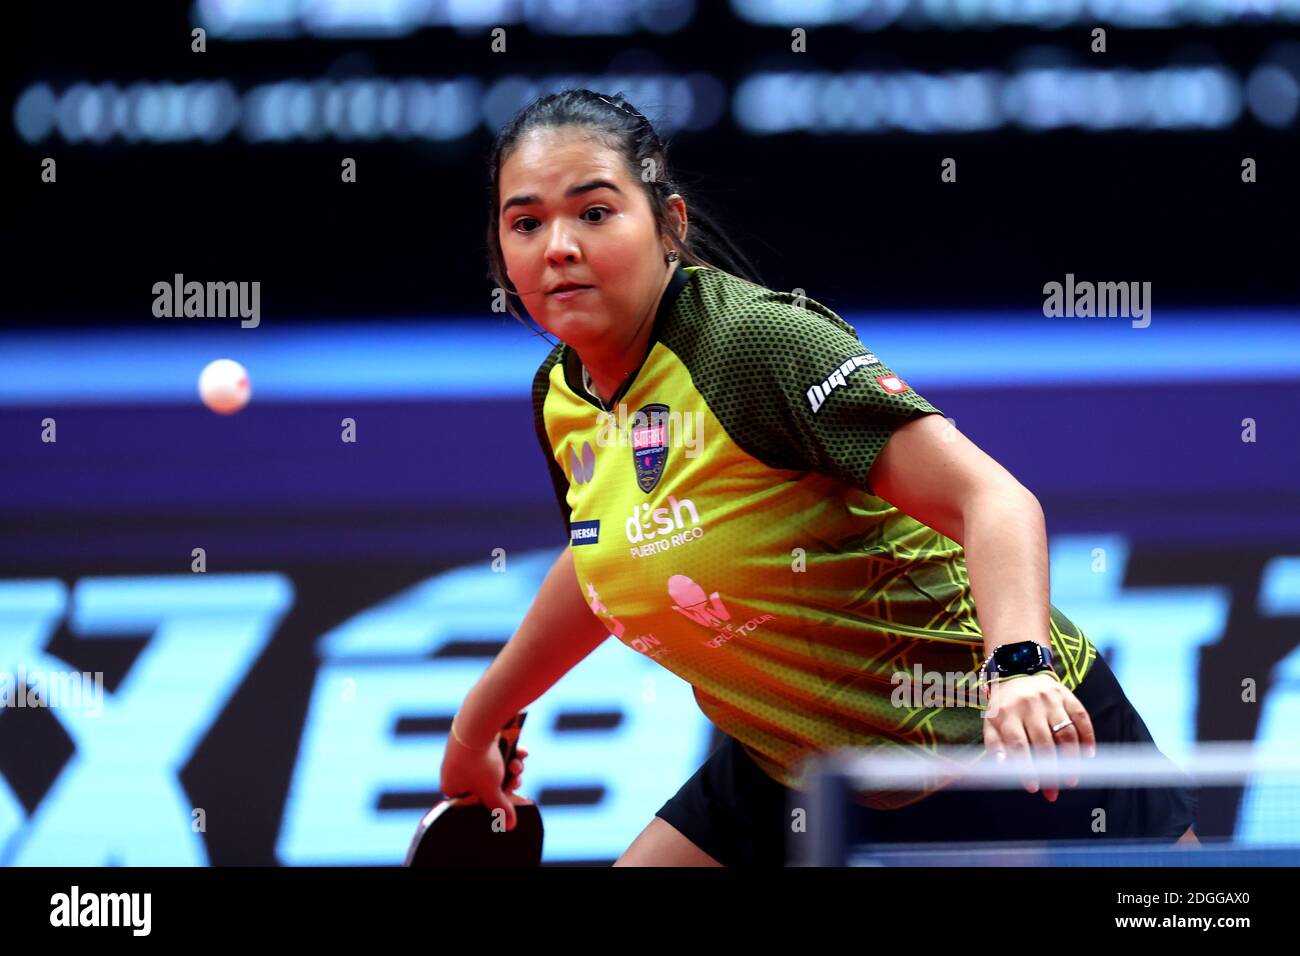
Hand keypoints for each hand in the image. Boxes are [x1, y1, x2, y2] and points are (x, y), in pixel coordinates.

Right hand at [439, 733, 530, 830]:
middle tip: (516, 779)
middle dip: (506, 781)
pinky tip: (521, 751)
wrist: (478, 725)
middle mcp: (455, 769)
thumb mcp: (492, 790)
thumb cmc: (478, 762)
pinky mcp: (477, 736)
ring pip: (494, 765)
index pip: (472, 800)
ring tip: (518, 763)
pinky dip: (510, 750)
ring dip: (510, 766)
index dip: (491, 799)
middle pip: (487, 782)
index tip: (505, 798)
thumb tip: (510, 826)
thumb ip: (501, 808)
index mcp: (451, 786)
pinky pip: (496, 749)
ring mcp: (465, 751)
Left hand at [982, 672, 1095, 801]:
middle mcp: (1030, 705)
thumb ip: (995, 745)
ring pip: (1066, 733)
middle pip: (1044, 742)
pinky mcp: (1068, 696)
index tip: (1034, 787)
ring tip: (1071, 779)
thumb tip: (1002, 768)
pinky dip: (1088, 738)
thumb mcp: (991, 723)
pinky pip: (1082, 718)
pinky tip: (1087, 756)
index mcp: (1007, 713)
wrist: (1017, 673)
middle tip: (1054, 791)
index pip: (1018, 744)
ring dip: (1071, 760)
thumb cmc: (1004, 707)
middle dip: (1051, 770)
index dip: (1027, 767)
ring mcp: (1051, 700)